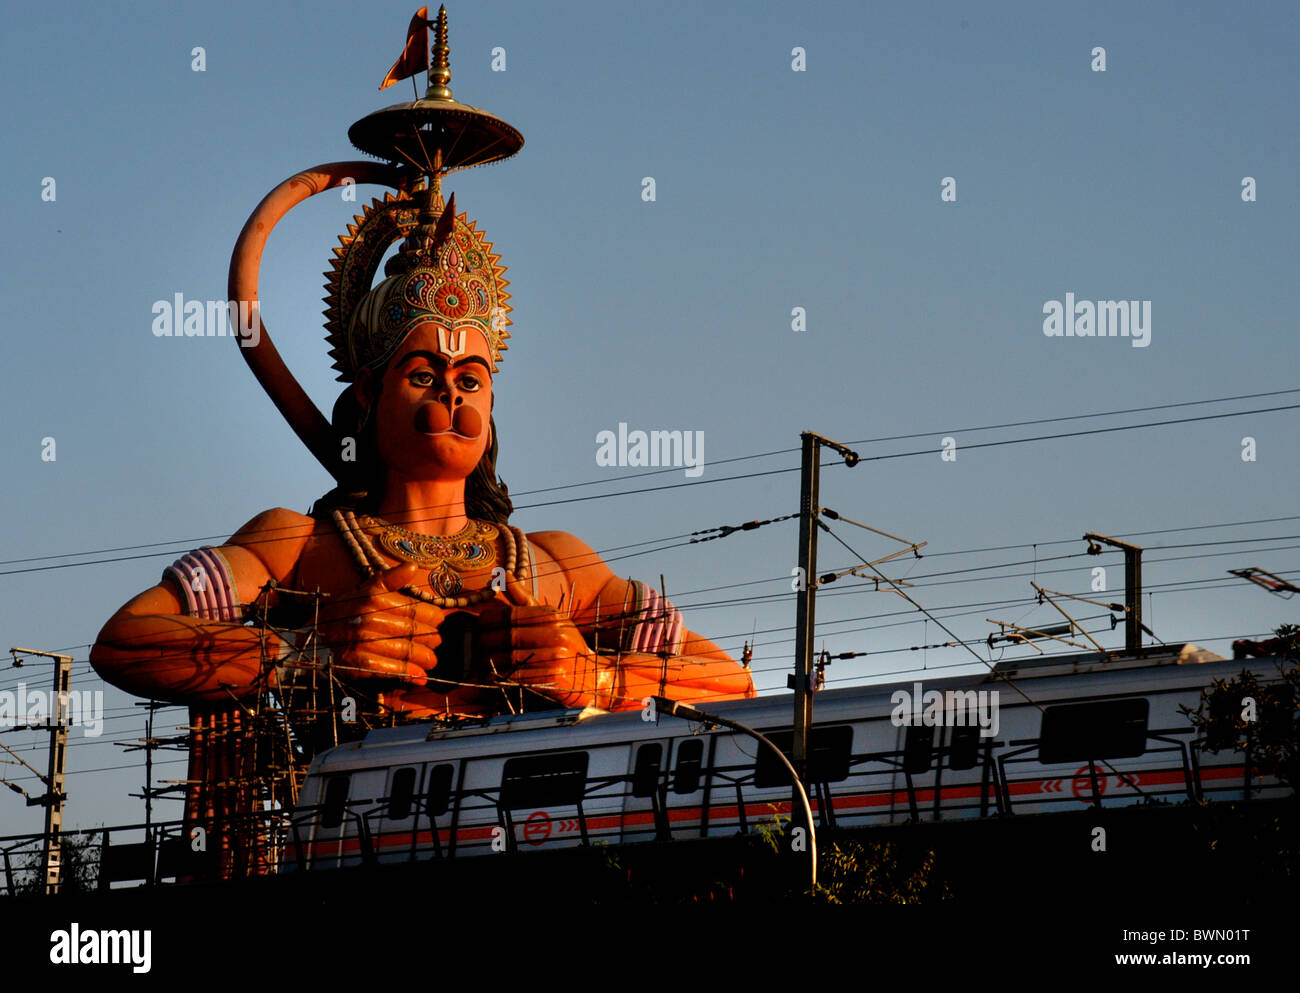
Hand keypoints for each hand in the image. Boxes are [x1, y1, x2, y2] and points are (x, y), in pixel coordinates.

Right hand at [318, 564, 444, 685]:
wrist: (310, 638)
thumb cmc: (343, 613)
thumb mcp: (362, 590)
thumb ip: (389, 579)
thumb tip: (412, 567)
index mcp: (373, 597)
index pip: (415, 608)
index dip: (433, 616)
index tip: (439, 621)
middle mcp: (369, 617)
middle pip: (415, 630)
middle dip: (432, 639)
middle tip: (436, 642)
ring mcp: (363, 640)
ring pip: (408, 650)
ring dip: (425, 658)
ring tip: (430, 660)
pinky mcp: (358, 662)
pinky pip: (392, 668)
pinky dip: (410, 673)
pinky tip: (420, 676)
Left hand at [477, 573, 607, 707]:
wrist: (594, 675)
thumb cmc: (567, 643)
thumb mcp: (550, 616)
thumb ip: (522, 598)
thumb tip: (501, 573)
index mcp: (552, 616)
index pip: (511, 615)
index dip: (489, 619)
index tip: (478, 624)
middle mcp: (556, 635)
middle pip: (508, 637)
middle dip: (485, 641)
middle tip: (474, 644)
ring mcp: (556, 658)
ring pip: (510, 659)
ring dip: (489, 661)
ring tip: (480, 660)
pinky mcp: (554, 680)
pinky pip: (518, 678)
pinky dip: (501, 676)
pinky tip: (493, 674)